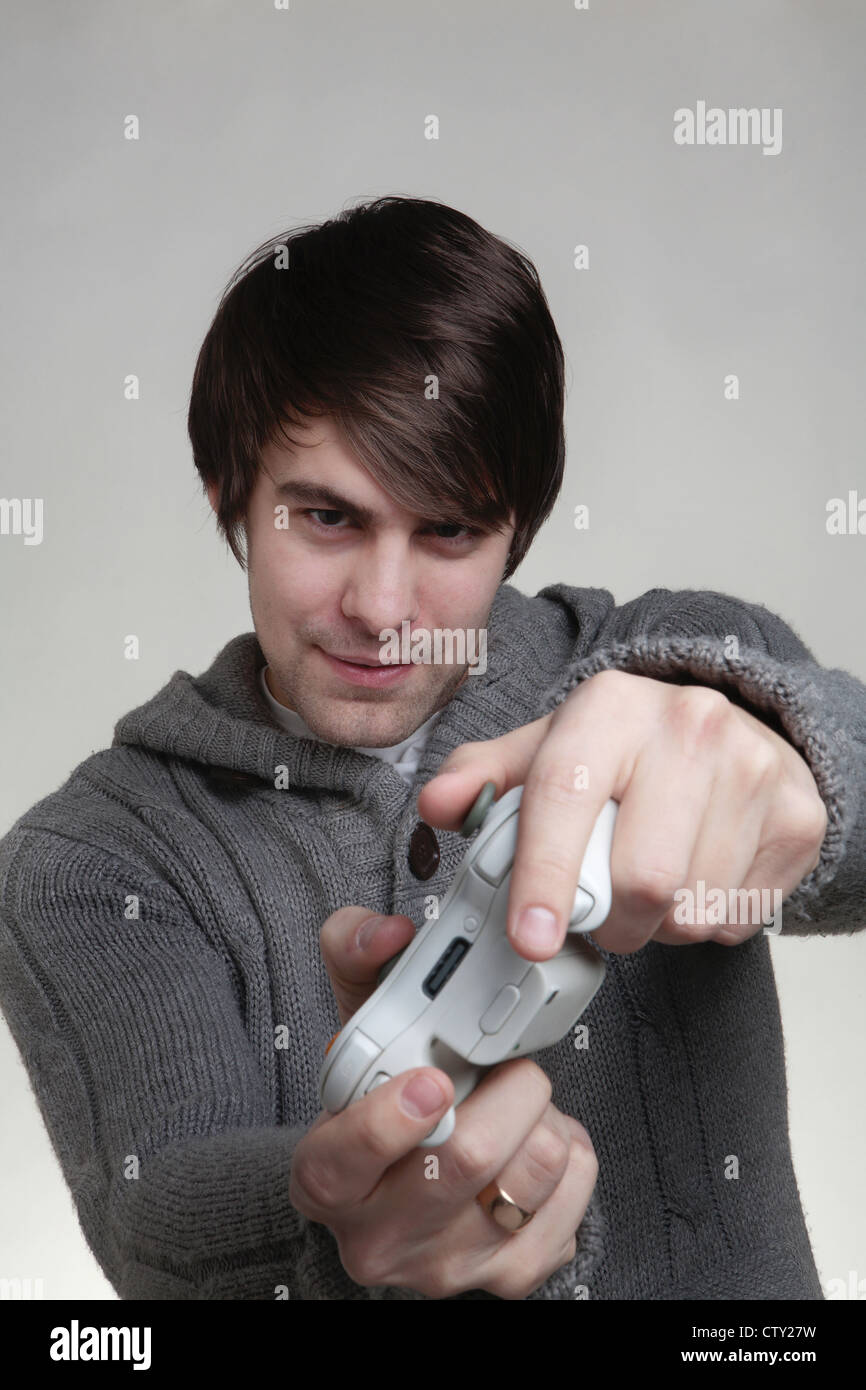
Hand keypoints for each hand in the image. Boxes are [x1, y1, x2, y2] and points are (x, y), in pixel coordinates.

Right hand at [294, 906, 597, 1298]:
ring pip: (529, 1173)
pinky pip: (573, 1194)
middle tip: (502, 1064)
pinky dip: (569, 1147)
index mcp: (326, 1178)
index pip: (342, 1162)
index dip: (388, 1122)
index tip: (431, 1080)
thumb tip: (387, 933)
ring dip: (541, 1116)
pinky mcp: (511, 1277)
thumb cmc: (385, 1101)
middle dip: (504, 1090)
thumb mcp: (358, 1026)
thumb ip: (357, 958)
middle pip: (465, 1160)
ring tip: (515, 1103)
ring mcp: (449, 1267)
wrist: (405, 1189)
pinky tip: (534, 1139)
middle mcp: (381, 1236)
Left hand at [417, 670, 828, 957]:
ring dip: (658, 925)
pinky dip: (707, 919)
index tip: (531, 939)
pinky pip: (738, 916)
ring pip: (691, 908)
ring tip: (650, 883)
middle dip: (609, 922)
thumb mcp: (547, 750)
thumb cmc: (626, 752)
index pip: (566, 796)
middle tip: (598, 913)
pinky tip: (697, 877)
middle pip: (641, 877)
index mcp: (610, 706)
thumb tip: (439, 805)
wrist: (734, 729)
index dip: (544, 876)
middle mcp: (690, 725)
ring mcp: (754, 769)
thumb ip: (483, 778)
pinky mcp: (797, 817)